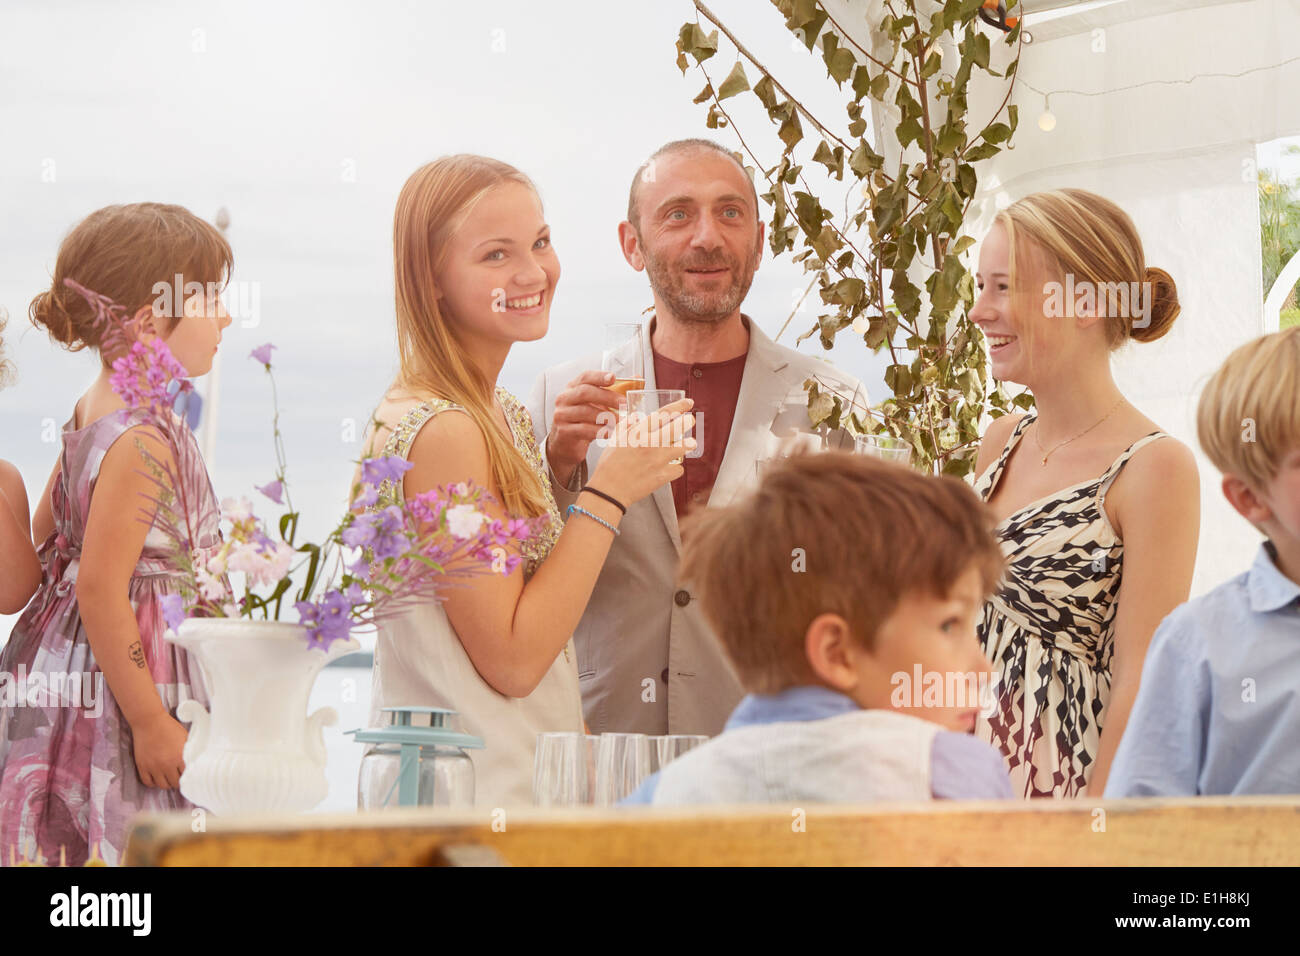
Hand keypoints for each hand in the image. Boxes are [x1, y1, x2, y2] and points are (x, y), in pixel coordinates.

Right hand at [131, 711, 188, 789]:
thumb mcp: (186, 738)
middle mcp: (166, 764)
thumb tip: (198, 762)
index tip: (190, 776)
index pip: (187, 776)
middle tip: (180, 777)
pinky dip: (153, 782)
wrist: (150, 721)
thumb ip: (191, 751)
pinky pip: (148, 782)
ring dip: (167, 783)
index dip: (189, 776)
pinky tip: (157, 777)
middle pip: (175, 783)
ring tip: (170, 778)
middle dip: (179, 781)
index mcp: (180, 757)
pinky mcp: (142, 766)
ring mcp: (153, 766)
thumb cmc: (170, 727)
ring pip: (162, 785)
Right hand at [547, 370, 623, 486]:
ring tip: (621, 421)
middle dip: (608, 397)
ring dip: (606, 416)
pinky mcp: (563, 431)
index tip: (613, 378)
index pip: (585, 377)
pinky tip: (610, 433)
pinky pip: (583, 429)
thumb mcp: (597, 404)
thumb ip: (615, 391)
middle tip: (625, 404)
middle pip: (585, 392)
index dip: (599, 376)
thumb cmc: (584, 420)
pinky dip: (599, 431)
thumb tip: (638, 380)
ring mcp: (562, 415)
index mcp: (573, 387)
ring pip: (585, 412)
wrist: (566, 444)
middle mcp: (564, 398)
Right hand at [589, 398, 695, 505]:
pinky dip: (676, 468)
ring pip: (684, 447)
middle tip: (690, 421)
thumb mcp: (614, 439)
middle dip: (688, 422)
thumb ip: (626, 425)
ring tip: (687, 444)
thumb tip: (637, 416)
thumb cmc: (609, 465)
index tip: (688, 403)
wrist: (609, 490)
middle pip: (678, 427)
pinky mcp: (662, 476)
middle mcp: (650, 444)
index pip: (663, 414)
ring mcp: (658, 460)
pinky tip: (671, 467)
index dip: (679, 406)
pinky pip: (679, 469)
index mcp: (638, 433)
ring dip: (687, 444)